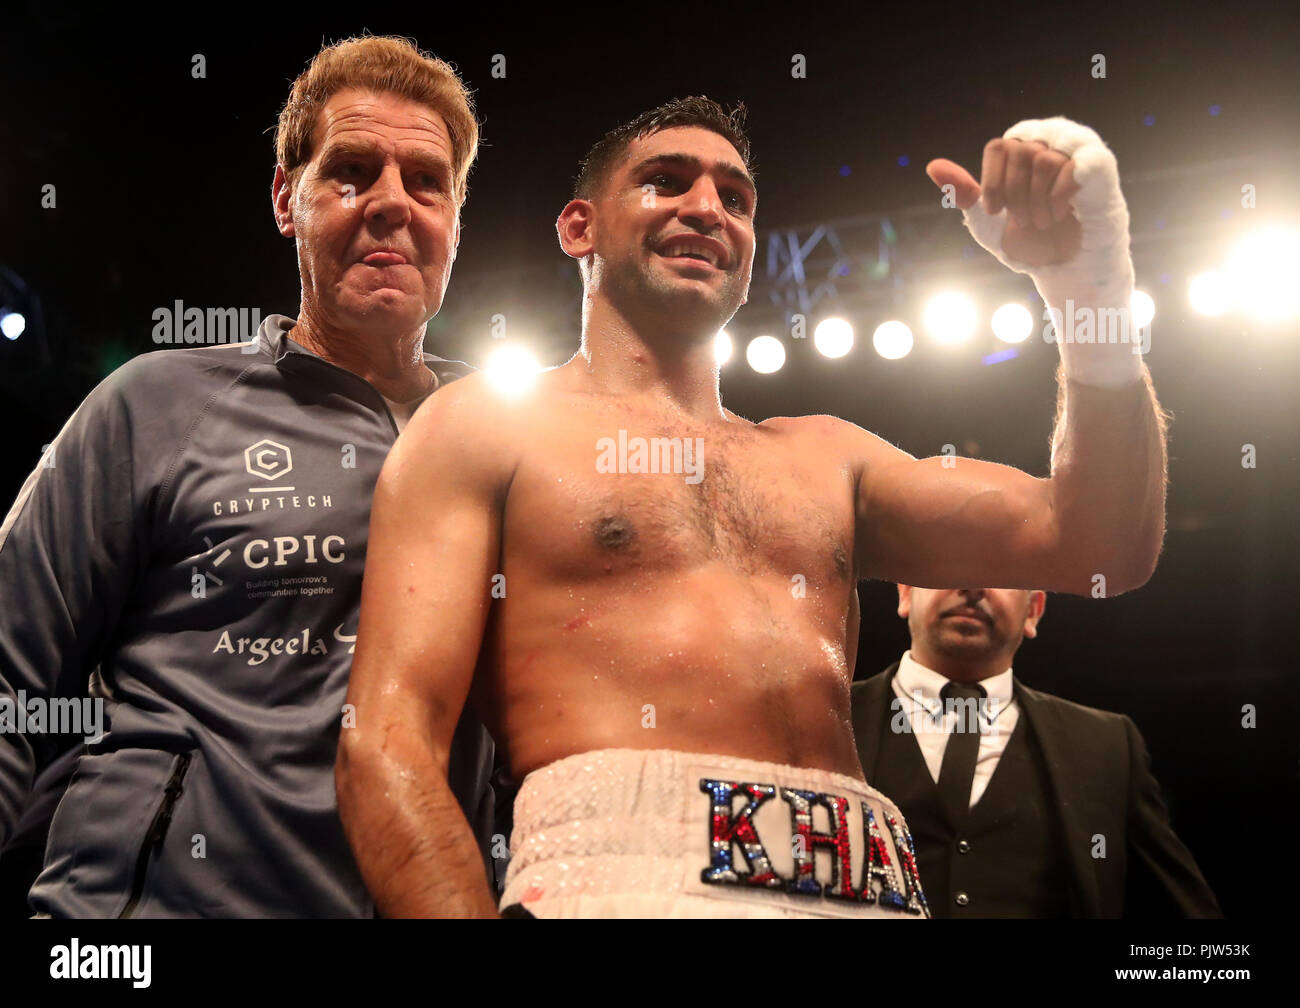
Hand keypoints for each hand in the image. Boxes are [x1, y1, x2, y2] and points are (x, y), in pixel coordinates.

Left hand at [926, 139, 1082, 267]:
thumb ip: (963, 192)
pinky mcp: (1099, 162)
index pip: (997, 147)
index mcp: (1021, 144)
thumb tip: (932, 166)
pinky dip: (1058, 197)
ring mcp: (1076, 146)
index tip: (996, 212)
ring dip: (1037, 202)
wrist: (1064, 265)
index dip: (992, 183)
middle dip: (1015, 195)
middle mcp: (1049, 136)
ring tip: (1043, 222)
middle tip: (1024, 221)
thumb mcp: (986, 219)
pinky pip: (1072, 166)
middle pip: (1019, 152)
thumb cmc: (1028, 237)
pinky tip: (1062, 213)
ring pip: (1043, 159)